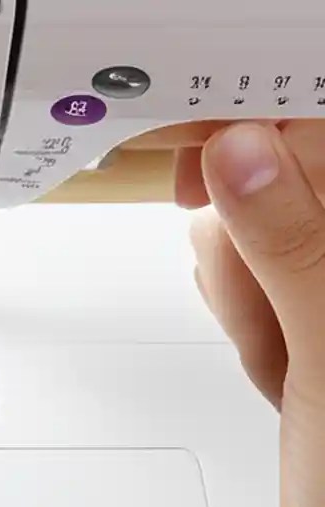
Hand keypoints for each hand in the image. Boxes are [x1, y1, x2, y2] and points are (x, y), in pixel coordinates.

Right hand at [168, 120, 324, 506]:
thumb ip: (295, 246)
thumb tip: (245, 156)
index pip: (324, 137)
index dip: (269, 129)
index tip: (209, 138)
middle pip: (287, 173)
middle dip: (252, 230)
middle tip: (263, 288)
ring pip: (257, 225)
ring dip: (246, 287)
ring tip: (283, 351)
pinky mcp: (312, 312)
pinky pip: (251, 274)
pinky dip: (245, 315)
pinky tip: (277, 361)